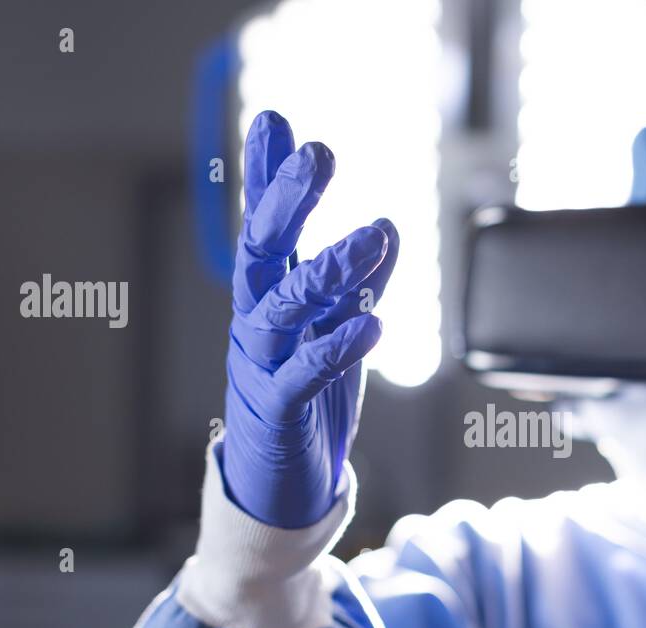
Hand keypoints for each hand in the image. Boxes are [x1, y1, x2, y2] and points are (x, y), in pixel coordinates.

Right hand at [221, 111, 398, 526]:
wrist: (279, 489)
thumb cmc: (307, 403)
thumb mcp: (333, 331)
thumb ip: (355, 284)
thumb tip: (388, 226)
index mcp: (268, 300)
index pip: (266, 228)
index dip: (267, 176)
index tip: (276, 120)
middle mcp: (256, 325)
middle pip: (261, 252)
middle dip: (287, 201)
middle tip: (318, 154)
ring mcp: (260, 367)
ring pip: (285, 308)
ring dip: (331, 269)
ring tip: (376, 235)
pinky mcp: (276, 413)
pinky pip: (305, 374)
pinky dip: (338, 346)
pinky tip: (374, 321)